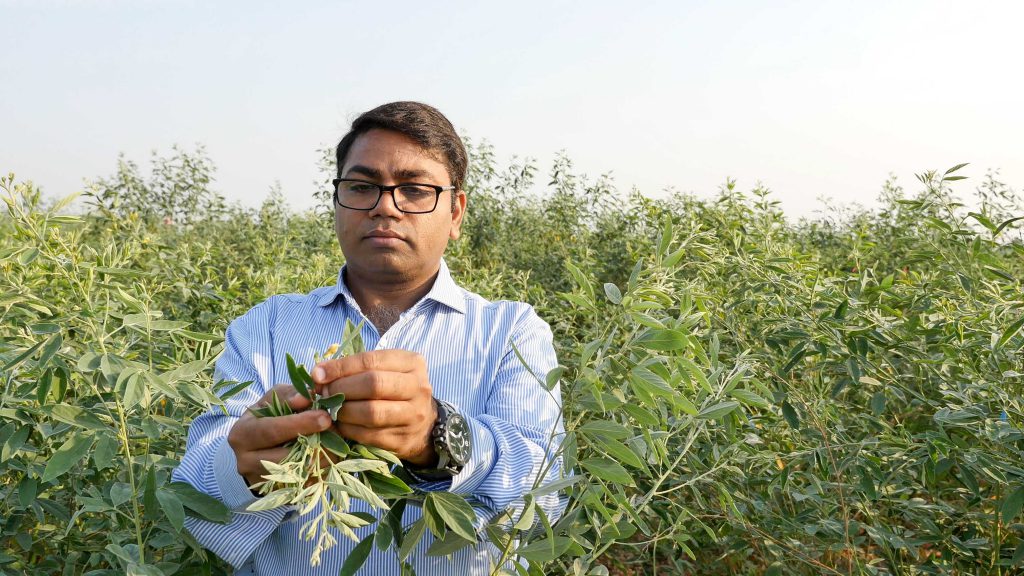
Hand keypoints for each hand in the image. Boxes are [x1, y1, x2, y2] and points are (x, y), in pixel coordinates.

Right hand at [227, 384, 332, 486]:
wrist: (258, 447)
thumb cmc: (268, 417)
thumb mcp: (272, 400)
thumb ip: (289, 395)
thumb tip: (307, 397)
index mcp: (240, 435)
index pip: (271, 431)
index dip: (299, 424)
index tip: (325, 417)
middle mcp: (246, 462)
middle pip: (284, 456)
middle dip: (314, 443)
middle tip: (336, 431)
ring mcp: (261, 481)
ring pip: (296, 474)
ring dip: (321, 458)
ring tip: (338, 442)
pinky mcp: (276, 493)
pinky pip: (304, 484)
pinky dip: (322, 470)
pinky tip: (333, 457)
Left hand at [311, 350, 437, 466]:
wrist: (424, 425)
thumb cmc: (394, 391)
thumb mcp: (384, 371)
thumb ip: (355, 369)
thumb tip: (317, 375)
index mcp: (411, 363)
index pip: (371, 361)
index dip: (340, 367)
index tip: (317, 374)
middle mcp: (418, 387)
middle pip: (374, 384)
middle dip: (341, 389)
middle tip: (323, 394)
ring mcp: (414, 415)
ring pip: (371, 412)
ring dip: (343, 411)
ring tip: (330, 410)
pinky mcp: (404, 440)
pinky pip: (369, 435)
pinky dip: (348, 430)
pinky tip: (340, 425)